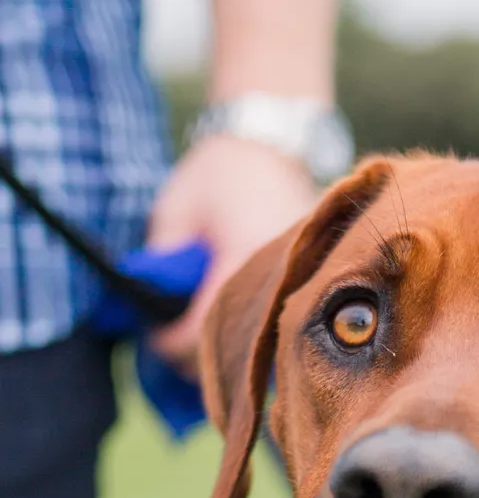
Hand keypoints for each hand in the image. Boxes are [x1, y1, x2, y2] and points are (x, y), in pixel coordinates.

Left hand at [145, 134, 318, 374]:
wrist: (269, 142)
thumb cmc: (217, 173)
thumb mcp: (175, 212)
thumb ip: (164, 263)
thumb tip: (156, 310)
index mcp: (244, 259)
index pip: (205, 327)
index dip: (172, 342)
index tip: (153, 336)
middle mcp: (281, 278)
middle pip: (238, 349)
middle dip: (199, 355)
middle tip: (171, 342)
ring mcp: (300, 284)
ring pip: (262, 347)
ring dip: (228, 349)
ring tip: (198, 336)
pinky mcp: (307, 286)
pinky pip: (277, 326)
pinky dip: (251, 333)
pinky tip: (229, 325)